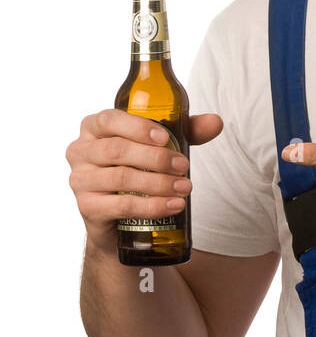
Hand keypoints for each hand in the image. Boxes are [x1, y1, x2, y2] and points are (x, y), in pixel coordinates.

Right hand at [67, 108, 222, 255]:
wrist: (119, 217)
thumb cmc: (137, 168)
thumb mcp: (160, 145)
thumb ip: (186, 131)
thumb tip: (215, 122)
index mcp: (93, 128)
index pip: (109, 120)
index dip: (138, 127)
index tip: (165, 138)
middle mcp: (80, 151)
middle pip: (117, 150)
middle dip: (156, 158)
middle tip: (184, 166)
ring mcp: (79, 180)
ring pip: (121, 178)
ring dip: (158, 183)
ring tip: (184, 187)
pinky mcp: (87, 207)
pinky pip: (121, 205)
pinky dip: (152, 206)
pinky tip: (173, 205)